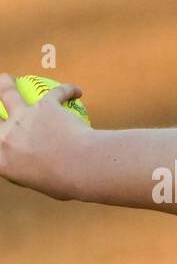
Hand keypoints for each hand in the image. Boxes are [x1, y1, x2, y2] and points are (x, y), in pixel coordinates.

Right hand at [0, 72, 92, 200]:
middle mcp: (6, 138)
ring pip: (7, 93)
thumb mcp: (45, 185)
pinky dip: (67, 91)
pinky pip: (55, 93)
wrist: (82, 169)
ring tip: (6, 79)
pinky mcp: (44, 107)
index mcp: (1, 162)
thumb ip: (34, 173)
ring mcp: (22, 119)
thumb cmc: (69, 183)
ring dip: (5, 83)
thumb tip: (41, 172)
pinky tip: (76, 91)